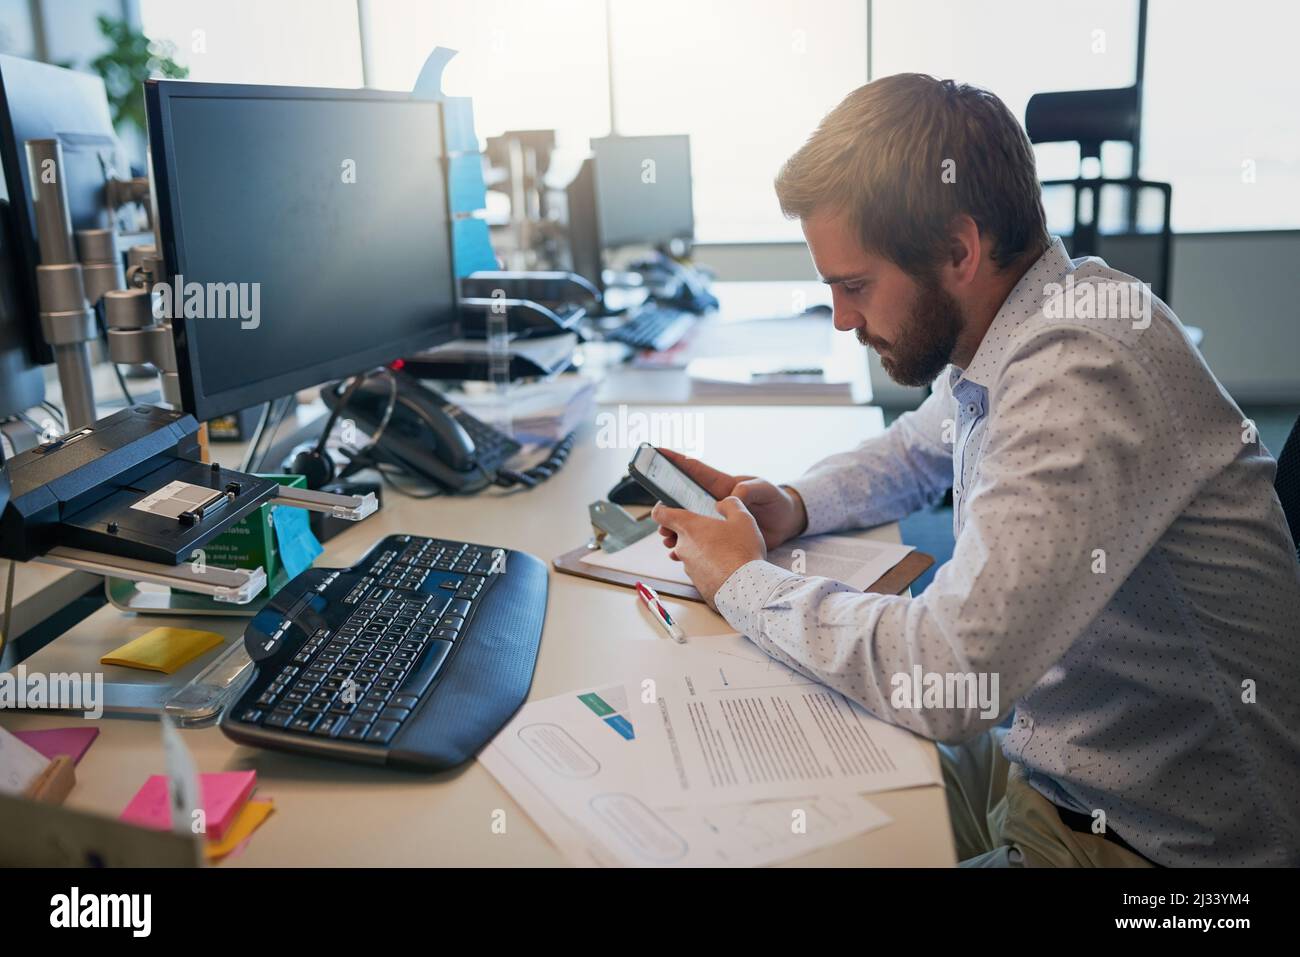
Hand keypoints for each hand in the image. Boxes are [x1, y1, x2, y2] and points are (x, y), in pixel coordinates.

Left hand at [651, 497, 765, 605]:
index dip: (662, 509)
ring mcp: (688, 567)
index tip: (669, 508)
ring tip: (723, 549)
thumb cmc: (742, 552)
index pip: (660, 514)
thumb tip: (723, 504)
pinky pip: (699, 570)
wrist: (746, 588)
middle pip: (676, 535)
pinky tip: (726, 565)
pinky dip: (709, 566)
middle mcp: (683, 547)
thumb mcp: (743, 519)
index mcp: (688, 527)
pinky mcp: (697, 583)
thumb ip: (730, 505)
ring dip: (701, 550)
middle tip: (709, 529)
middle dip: (690, 531)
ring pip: (689, 553)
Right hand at [656, 448, 806, 550]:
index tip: (658, 452)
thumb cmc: (776, 500)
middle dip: (667, 508)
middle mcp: (714, 502)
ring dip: (674, 530)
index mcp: (722, 485)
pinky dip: (687, 548)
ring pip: (688, 524)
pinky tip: (678, 555)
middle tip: (659, 519)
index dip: (676, 461)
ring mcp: (716, 521)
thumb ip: (748, 490)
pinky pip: (700, 542)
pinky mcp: (721, 538)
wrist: (787, 524)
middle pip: (683, 502)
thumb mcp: (765, 489)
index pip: (696, 471)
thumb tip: (730, 497)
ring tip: (667, 540)